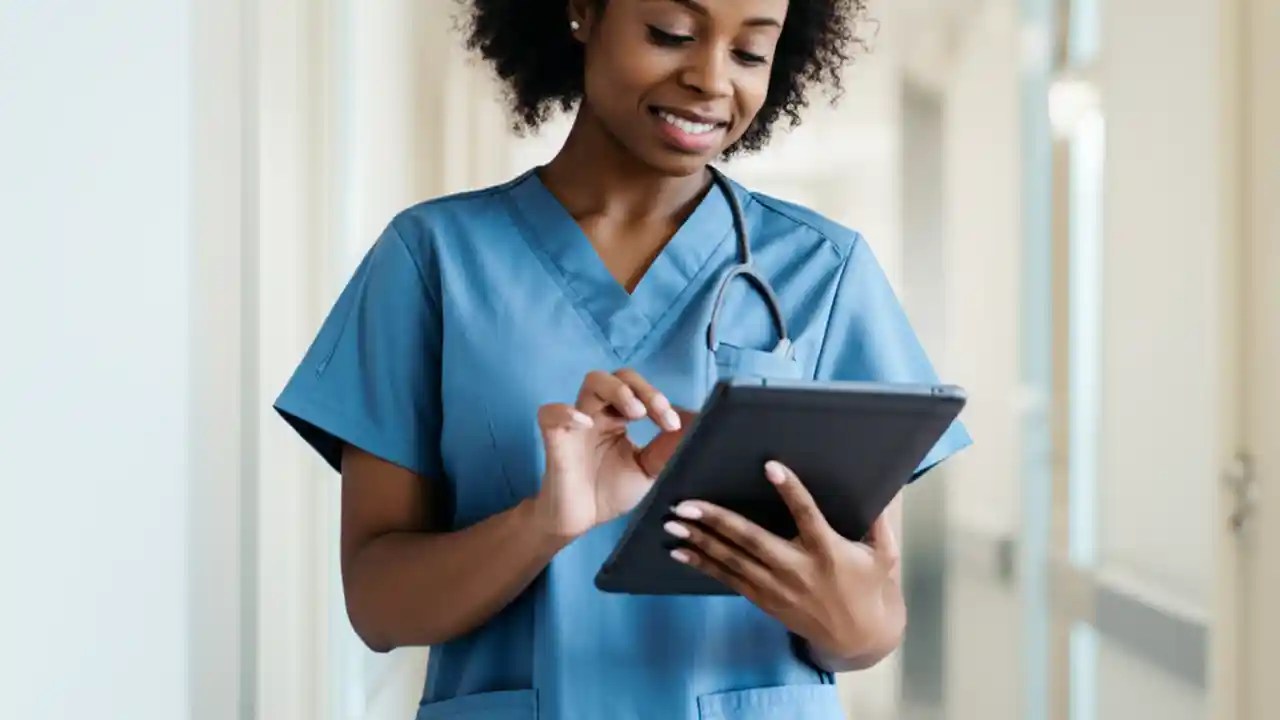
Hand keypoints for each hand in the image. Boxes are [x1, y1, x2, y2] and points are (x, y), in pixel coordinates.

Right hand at [533, 369, 695, 539]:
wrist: (580, 521)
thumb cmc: (610, 492)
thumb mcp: (649, 471)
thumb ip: (669, 449)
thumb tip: (699, 425)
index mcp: (619, 418)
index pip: (639, 391)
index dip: (658, 399)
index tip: (674, 425)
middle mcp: (599, 413)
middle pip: (618, 376)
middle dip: (643, 389)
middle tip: (659, 414)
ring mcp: (576, 422)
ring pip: (593, 381)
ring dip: (618, 390)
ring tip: (635, 414)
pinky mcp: (555, 438)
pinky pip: (551, 413)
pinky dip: (567, 413)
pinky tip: (585, 424)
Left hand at [665, 461, 904, 667]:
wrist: (861, 640)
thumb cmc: (873, 589)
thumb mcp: (885, 555)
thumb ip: (878, 519)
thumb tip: (883, 485)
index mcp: (829, 551)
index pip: (807, 515)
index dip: (791, 490)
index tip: (770, 467)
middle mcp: (798, 569)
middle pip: (752, 541)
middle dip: (717, 521)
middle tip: (686, 504)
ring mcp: (778, 588)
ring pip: (733, 561)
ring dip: (700, 541)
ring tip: (672, 524)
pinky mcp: (765, 601)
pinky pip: (729, 580)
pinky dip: (703, 565)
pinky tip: (681, 552)